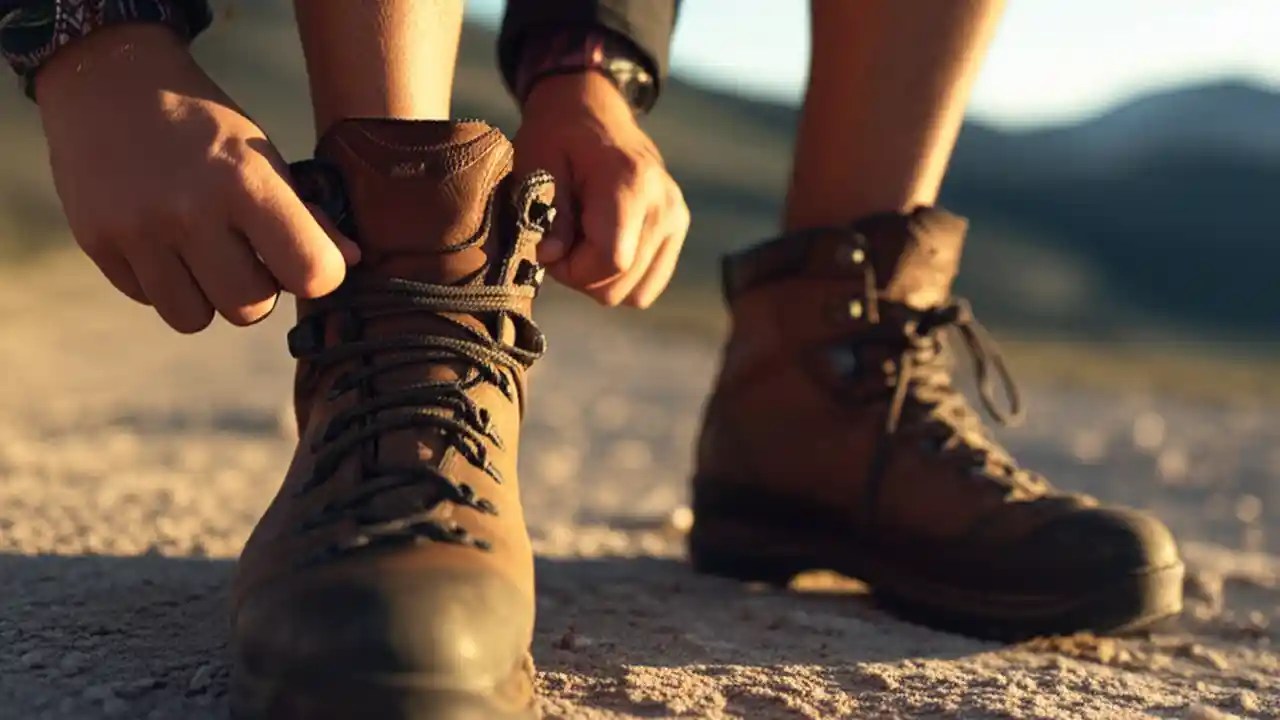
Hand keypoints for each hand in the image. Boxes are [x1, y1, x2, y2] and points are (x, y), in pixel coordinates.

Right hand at [36, 24, 358, 332]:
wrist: (111, 85)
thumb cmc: (208, 130)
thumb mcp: (265, 156)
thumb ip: (308, 215)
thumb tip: (350, 262)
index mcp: (245, 181)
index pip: (310, 272)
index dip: (318, 274)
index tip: (308, 258)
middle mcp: (189, 210)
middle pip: (249, 310)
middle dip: (256, 290)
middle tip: (247, 252)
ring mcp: (137, 231)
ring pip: (194, 318)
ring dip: (206, 295)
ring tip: (203, 251)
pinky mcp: (97, 243)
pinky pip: (149, 300)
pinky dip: (163, 281)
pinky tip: (164, 239)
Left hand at [514, 72, 688, 307]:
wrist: (594, 110)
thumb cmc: (558, 135)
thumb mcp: (538, 164)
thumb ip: (546, 213)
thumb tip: (550, 256)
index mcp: (630, 185)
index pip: (611, 261)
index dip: (571, 269)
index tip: (550, 248)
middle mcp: (662, 206)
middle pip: (621, 285)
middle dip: (582, 276)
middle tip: (562, 244)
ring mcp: (675, 219)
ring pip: (636, 293)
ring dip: (601, 280)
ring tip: (583, 244)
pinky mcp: (677, 228)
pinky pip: (648, 284)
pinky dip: (621, 278)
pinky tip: (603, 248)